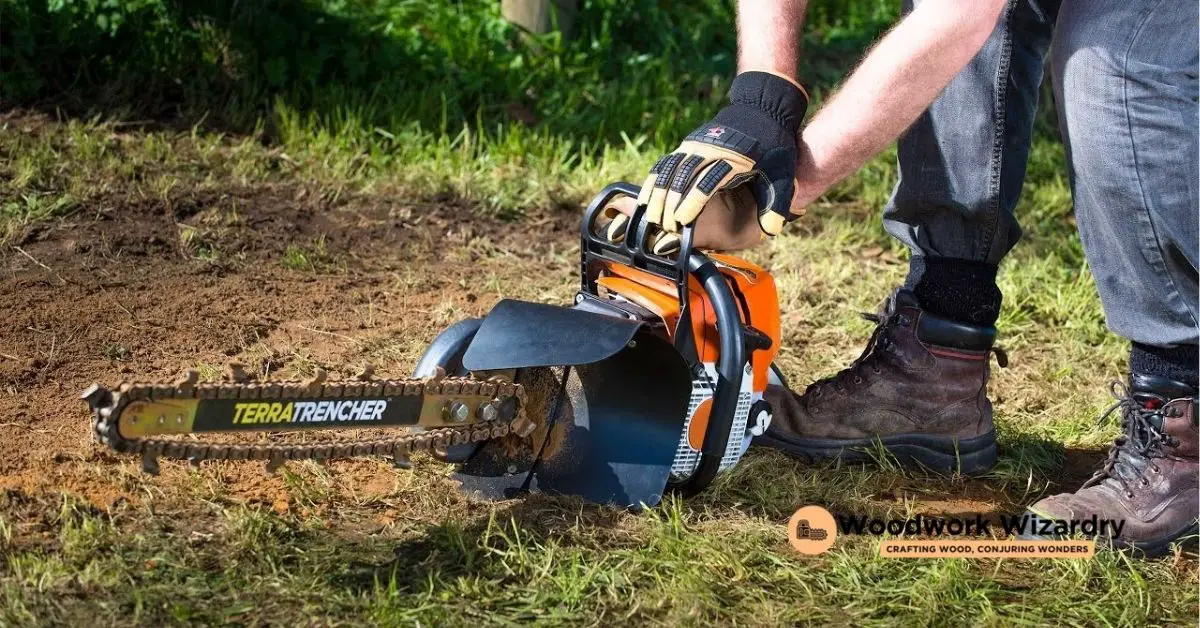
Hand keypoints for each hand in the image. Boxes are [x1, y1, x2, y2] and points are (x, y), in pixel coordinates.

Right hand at [611, 71, 807, 252]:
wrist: (761, 110)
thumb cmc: (772, 147)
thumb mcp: (782, 172)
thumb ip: (777, 201)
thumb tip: (772, 229)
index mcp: (734, 159)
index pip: (708, 182)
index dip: (693, 201)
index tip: (682, 221)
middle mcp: (711, 150)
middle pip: (684, 177)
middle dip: (671, 202)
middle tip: (664, 226)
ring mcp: (697, 145)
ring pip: (671, 169)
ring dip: (658, 193)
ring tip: (650, 217)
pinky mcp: (688, 144)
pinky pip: (667, 163)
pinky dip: (654, 180)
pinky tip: (645, 198)